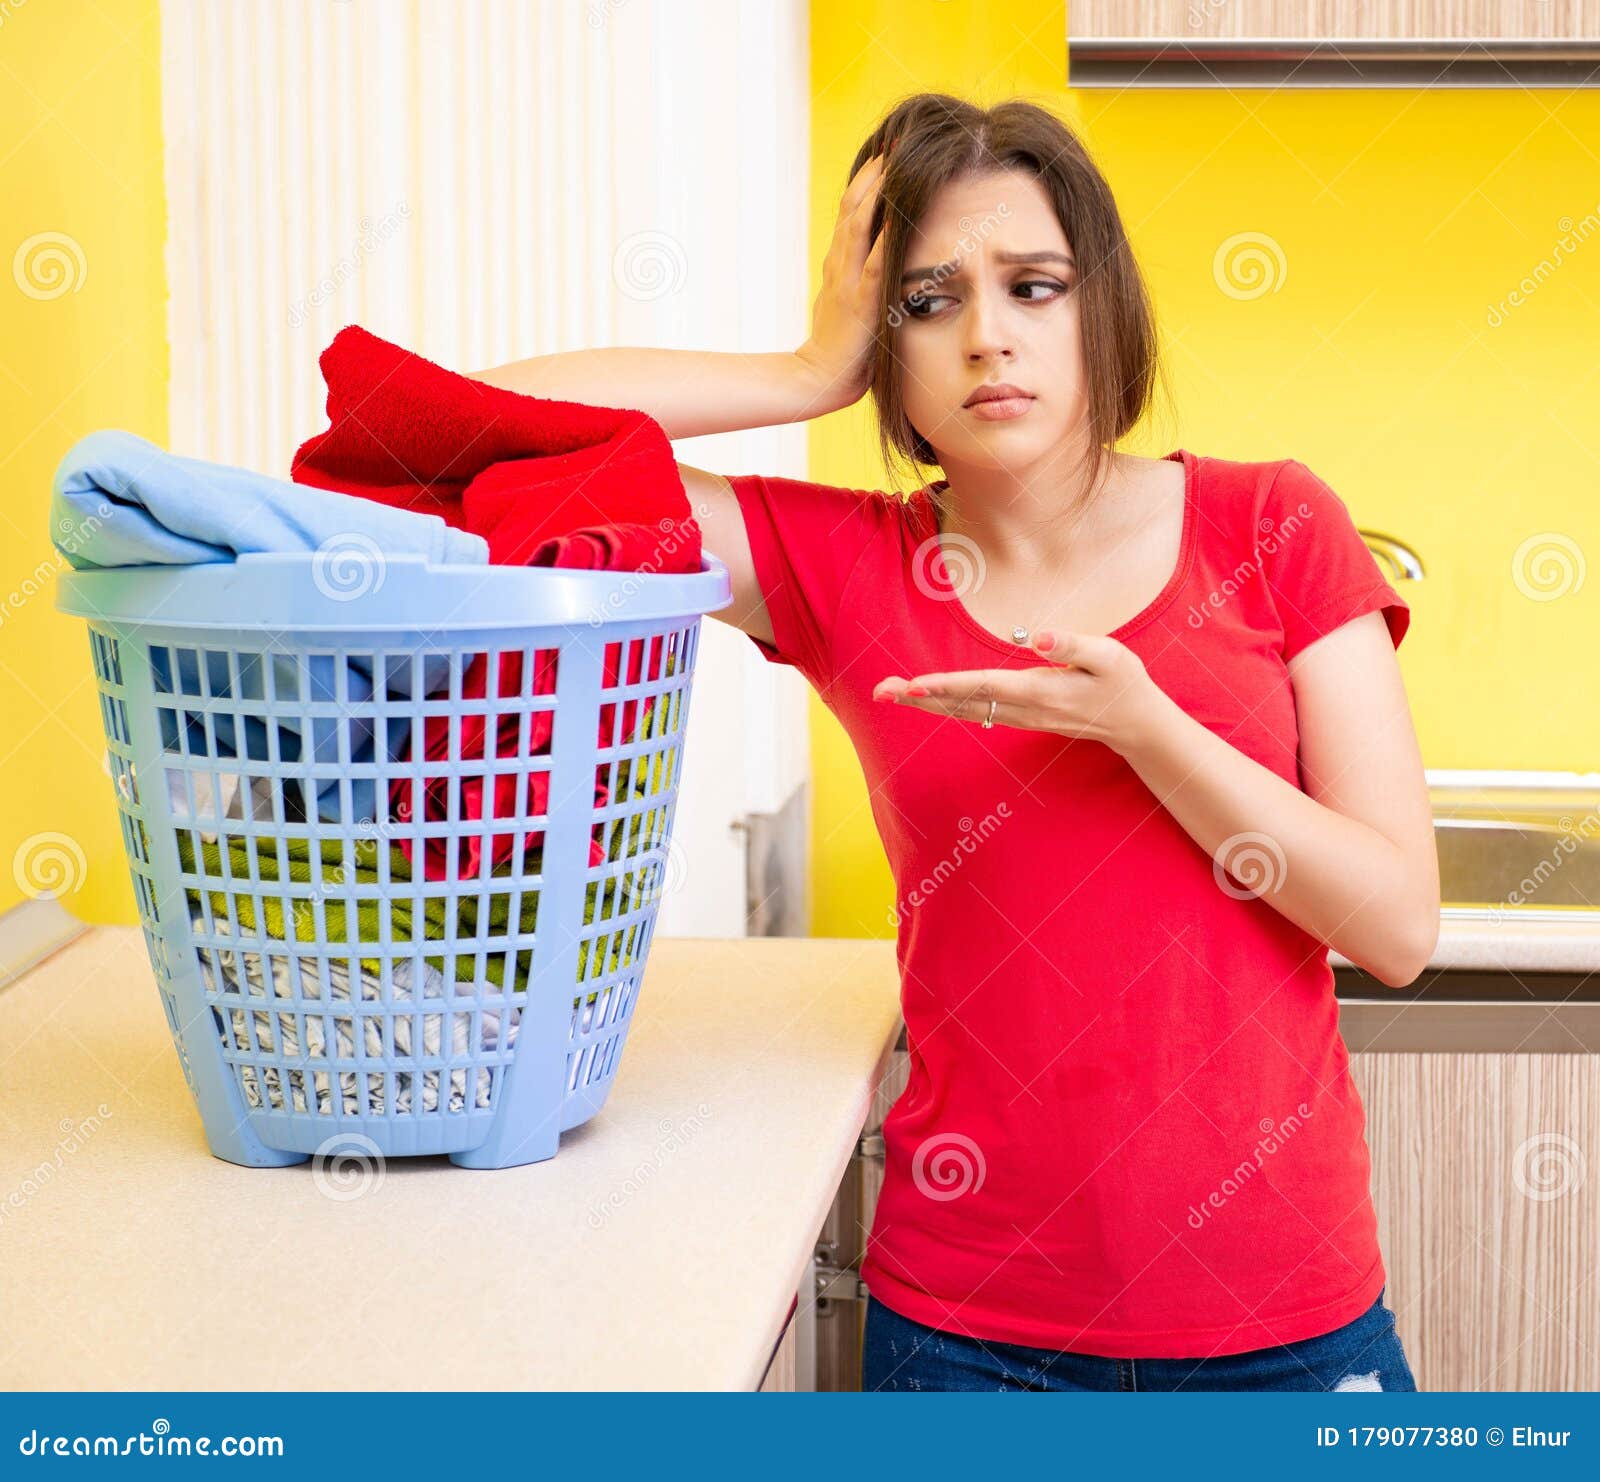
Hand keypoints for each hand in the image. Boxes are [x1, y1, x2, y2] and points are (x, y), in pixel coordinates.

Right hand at [795, 150, 888, 413]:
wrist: (818, 379)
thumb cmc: (839, 351)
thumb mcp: (847, 307)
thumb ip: (858, 284)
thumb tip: (878, 266)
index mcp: (838, 265)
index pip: (852, 213)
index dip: (867, 182)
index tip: (886, 154)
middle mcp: (840, 265)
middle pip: (854, 207)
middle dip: (874, 173)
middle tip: (893, 141)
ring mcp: (848, 280)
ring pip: (860, 224)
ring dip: (878, 191)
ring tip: (895, 160)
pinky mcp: (860, 300)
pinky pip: (876, 261)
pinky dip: (888, 235)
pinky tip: (900, 212)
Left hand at [871, 629, 1169, 754]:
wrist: (1134, 724)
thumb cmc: (1123, 683)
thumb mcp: (1108, 656)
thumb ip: (1071, 644)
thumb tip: (1034, 637)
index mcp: (1039, 690)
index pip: (983, 686)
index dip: (947, 684)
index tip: (915, 684)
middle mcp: (1022, 708)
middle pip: (961, 703)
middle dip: (919, 698)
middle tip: (880, 692)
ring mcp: (1018, 716)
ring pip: (962, 711)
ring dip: (924, 704)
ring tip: (890, 695)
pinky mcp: (1019, 716)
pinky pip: (973, 713)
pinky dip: (944, 707)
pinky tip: (924, 701)